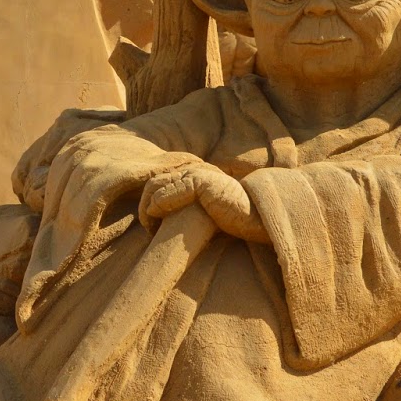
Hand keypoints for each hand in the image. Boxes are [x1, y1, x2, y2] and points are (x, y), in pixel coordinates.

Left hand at [139, 164, 266, 241]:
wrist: (256, 215)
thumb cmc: (232, 216)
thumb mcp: (203, 210)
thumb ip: (186, 208)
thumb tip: (161, 222)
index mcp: (191, 174)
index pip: (157, 182)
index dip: (148, 204)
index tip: (151, 227)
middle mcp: (191, 170)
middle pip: (152, 183)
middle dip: (144, 207)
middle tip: (149, 230)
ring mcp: (195, 174)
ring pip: (155, 187)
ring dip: (147, 209)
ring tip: (152, 230)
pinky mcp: (200, 183)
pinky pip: (169, 193)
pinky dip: (159, 208)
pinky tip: (159, 225)